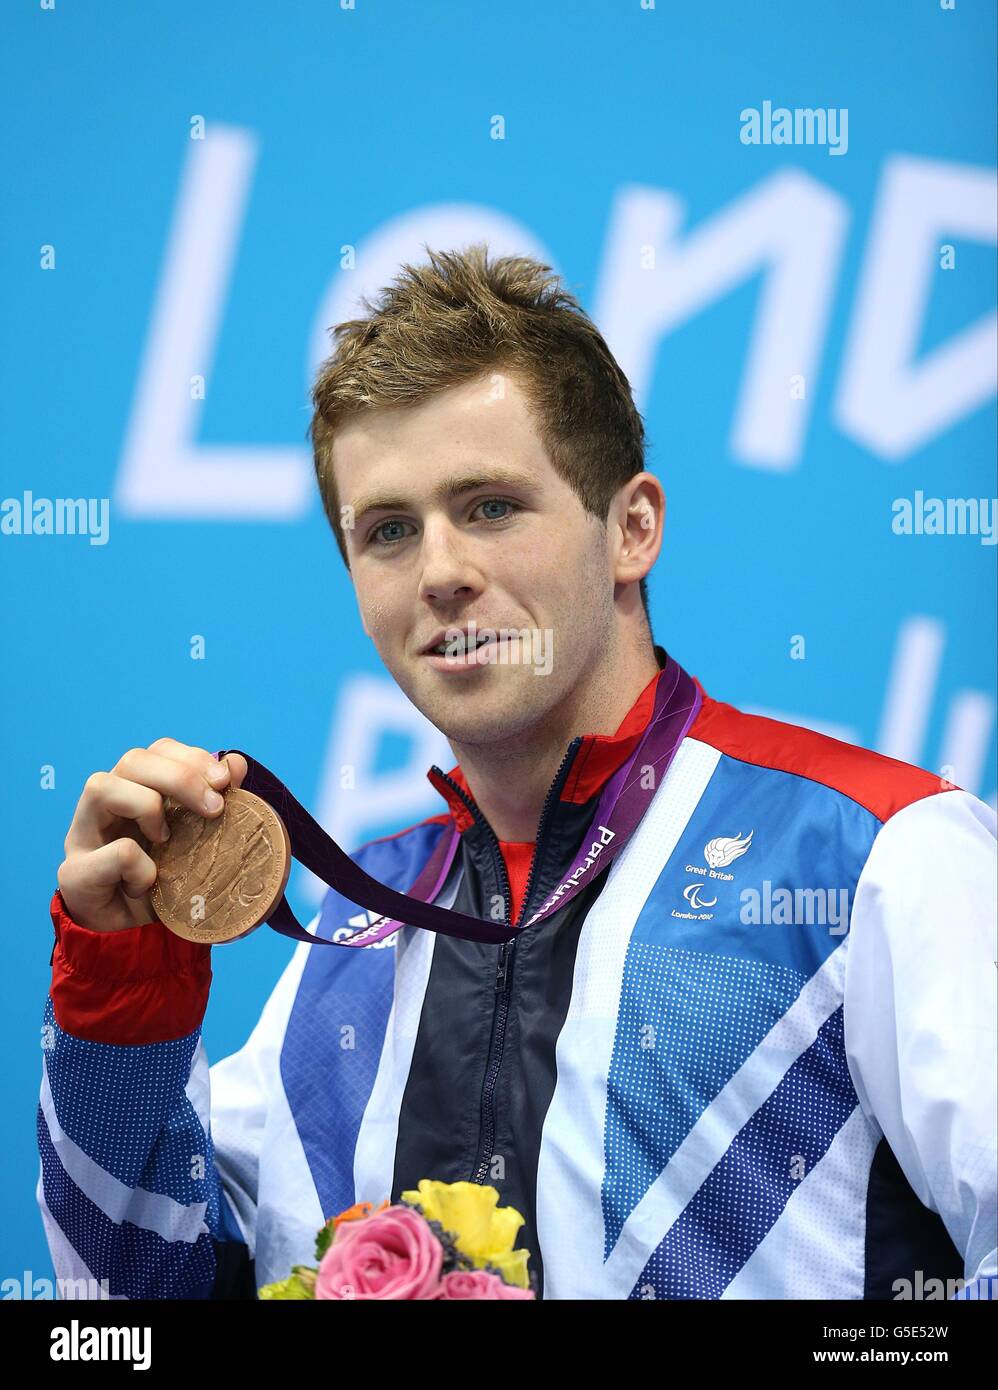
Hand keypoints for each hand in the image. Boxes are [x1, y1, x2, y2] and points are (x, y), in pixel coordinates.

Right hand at [57, 740, 247, 931]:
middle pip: (132, 760)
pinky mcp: (74, 872)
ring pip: (101, 786)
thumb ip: (214, 803)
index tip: (225, 781)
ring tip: (167, 840)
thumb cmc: (167, 887)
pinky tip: (148, 883)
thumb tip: (236, 762)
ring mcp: (83, 835)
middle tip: (214, 808)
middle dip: (180, 776)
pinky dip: (141, 867)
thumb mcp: (200, 844)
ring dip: (146, 806)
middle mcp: (105, 805)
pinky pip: (112, 852)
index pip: (158, 751)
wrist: (134, 941)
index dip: (191, 757)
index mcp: (136, 791)